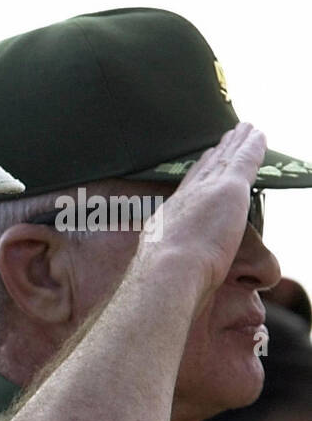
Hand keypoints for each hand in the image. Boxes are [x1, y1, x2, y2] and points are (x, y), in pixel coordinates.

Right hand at [148, 123, 266, 300]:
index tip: (203, 161)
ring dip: (236, 143)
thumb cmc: (163, 282)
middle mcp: (186, 199)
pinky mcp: (229, 189)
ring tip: (245, 129)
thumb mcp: (162, 273)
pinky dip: (252, 146)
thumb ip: (171, 272)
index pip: (187, 189)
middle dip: (215, 154)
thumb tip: (175, 291)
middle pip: (205, 169)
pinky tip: (258, 134)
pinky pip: (244, 160)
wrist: (168, 272)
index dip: (196, 174)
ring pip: (225, 159)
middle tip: (224, 139)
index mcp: (171, 217)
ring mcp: (207, 191)